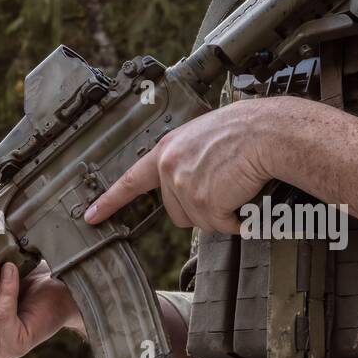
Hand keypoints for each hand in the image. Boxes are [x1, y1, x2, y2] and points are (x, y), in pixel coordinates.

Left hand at [84, 97, 284, 233]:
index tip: (92, 216)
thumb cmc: (244, 131)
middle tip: (224, 186)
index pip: (131, 180)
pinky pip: (221, 226)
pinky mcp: (202, 201)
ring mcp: (183, 185)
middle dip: (201, 208)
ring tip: (237, 184)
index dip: (110, 201)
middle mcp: (169, 166)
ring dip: (222, 214)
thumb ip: (185, 161)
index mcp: (167, 149)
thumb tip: (186, 189)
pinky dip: (238, 220)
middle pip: (176, 213)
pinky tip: (244, 196)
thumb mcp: (201, 138)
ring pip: (200, 222)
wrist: (265, 131)